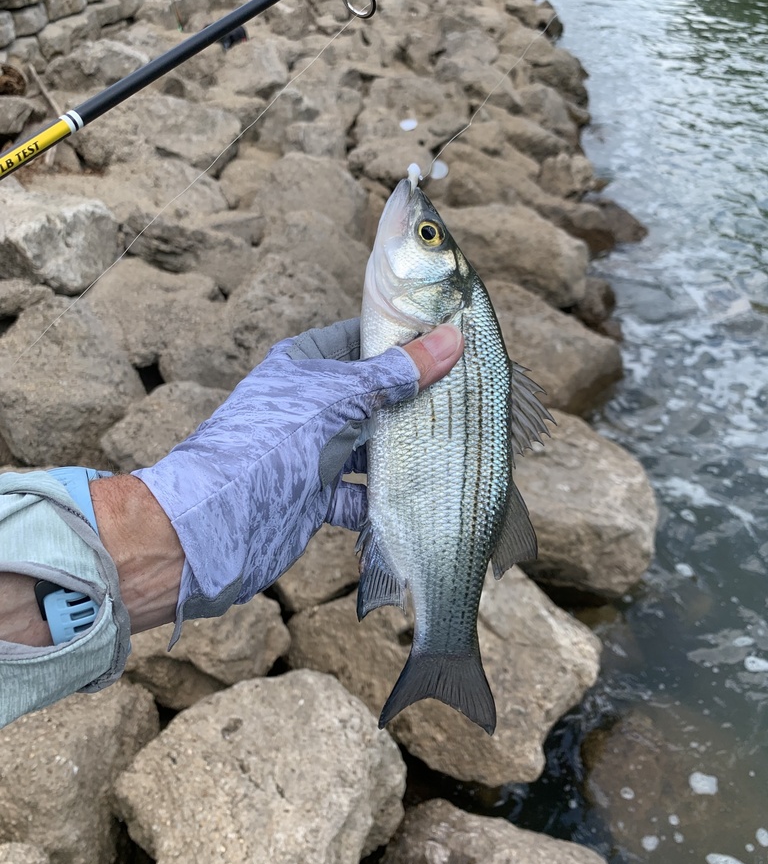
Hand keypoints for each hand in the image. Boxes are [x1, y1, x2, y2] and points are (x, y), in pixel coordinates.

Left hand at [133, 319, 462, 633]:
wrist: (220, 522)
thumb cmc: (272, 440)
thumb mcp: (340, 396)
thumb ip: (398, 374)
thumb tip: (453, 341)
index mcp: (305, 365)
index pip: (360, 341)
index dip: (401, 341)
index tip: (450, 342)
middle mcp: (308, 405)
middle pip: (371, 397)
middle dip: (412, 402)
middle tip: (466, 398)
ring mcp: (311, 453)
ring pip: (369, 448)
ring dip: (402, 453)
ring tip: (453, 447)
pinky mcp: (316, 497)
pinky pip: (360, 495)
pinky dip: (384, 500)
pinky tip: (419, 497)